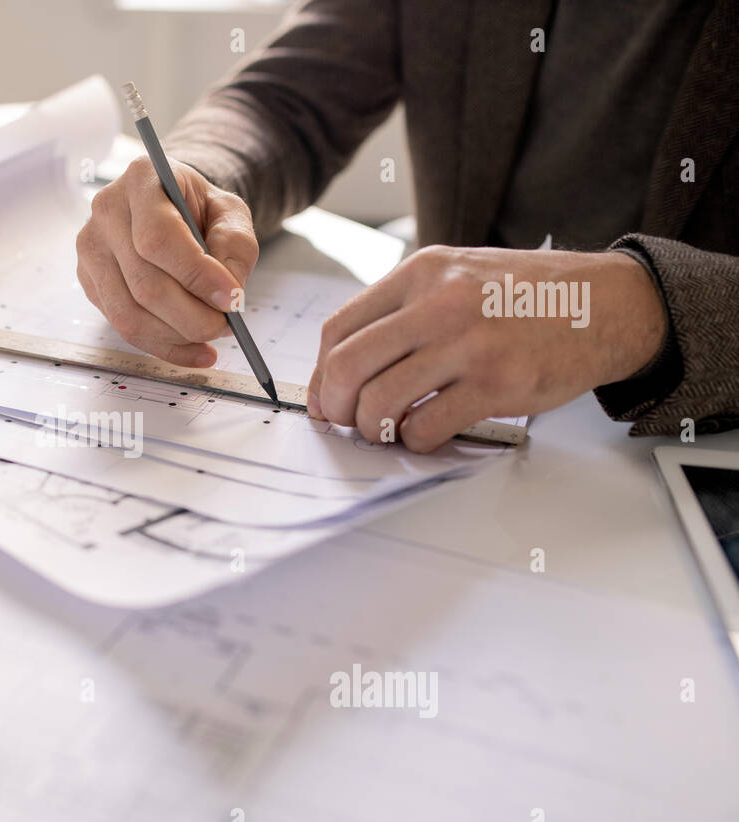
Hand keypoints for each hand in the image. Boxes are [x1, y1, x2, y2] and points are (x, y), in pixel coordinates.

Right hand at [75, 157, 258, 366]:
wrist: (170, 208)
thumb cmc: (199, 208)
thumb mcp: (230, 212)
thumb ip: (236, 245)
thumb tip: (228, 292)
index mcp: (141, 179)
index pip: (158, 238)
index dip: (196, 275)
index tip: (231, 299)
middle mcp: (106, 212)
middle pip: (144, 284)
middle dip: (192, 316)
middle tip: (226, 325)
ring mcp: (91, 249)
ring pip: (129, 315)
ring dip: (177, 336)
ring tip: (211, 335)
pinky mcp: (89, 282)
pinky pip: (124, 328)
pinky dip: (164, 347)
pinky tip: (194, 350)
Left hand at [307, 246, 667, 451]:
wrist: (608, 302)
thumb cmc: (527, 295)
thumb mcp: (456, 275)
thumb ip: (403, 311)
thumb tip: (345, 367)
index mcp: (421, 273)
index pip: (337, 329)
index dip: (320, 374)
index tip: (326, 397)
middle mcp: (438, 303)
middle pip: (346, 367)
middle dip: (336, 407)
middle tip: (348, 421)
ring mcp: (468, 344)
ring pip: (379, 402)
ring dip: (374, 429)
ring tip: (390, 429)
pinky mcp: (496, 383)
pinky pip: (425, 428)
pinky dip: (416, 441)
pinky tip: (429, 432)